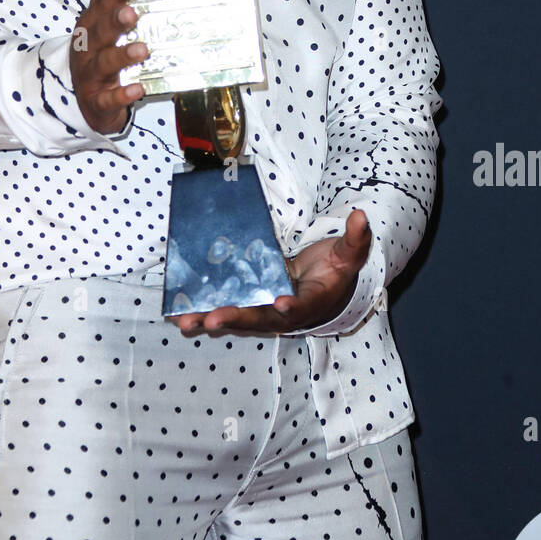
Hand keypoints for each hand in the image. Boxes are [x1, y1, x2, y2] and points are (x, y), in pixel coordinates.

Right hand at [69, 0, 147, 134]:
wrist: (77, 94)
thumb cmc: (96, 43)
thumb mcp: (101, 7)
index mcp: (92, 21)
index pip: (102, 3)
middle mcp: (89, 45)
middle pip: (101, 32)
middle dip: (114, 22)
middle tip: (131, 14)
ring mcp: (92, 75)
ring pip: (105, 64)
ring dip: (122, 57)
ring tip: (142, 50)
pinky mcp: (98, 101)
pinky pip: (109, 99)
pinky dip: (122, 96)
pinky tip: (137, 90)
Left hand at [171, 209, 371, 337]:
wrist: (323, 289)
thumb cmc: (334, 271)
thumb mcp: (348, 256)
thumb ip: (355, 240)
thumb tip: (361, 217)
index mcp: (309, 303)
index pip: (299, 306)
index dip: (290, 306)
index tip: (282, 303)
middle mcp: (282, 314)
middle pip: (258, 319)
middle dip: (235, 318)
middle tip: (212, 319)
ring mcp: (262, 311)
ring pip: (235, 318)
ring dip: (209, 319)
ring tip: (184, 322)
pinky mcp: (248, 303)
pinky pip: (225, 307)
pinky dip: (204, 310)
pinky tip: (179, 311)